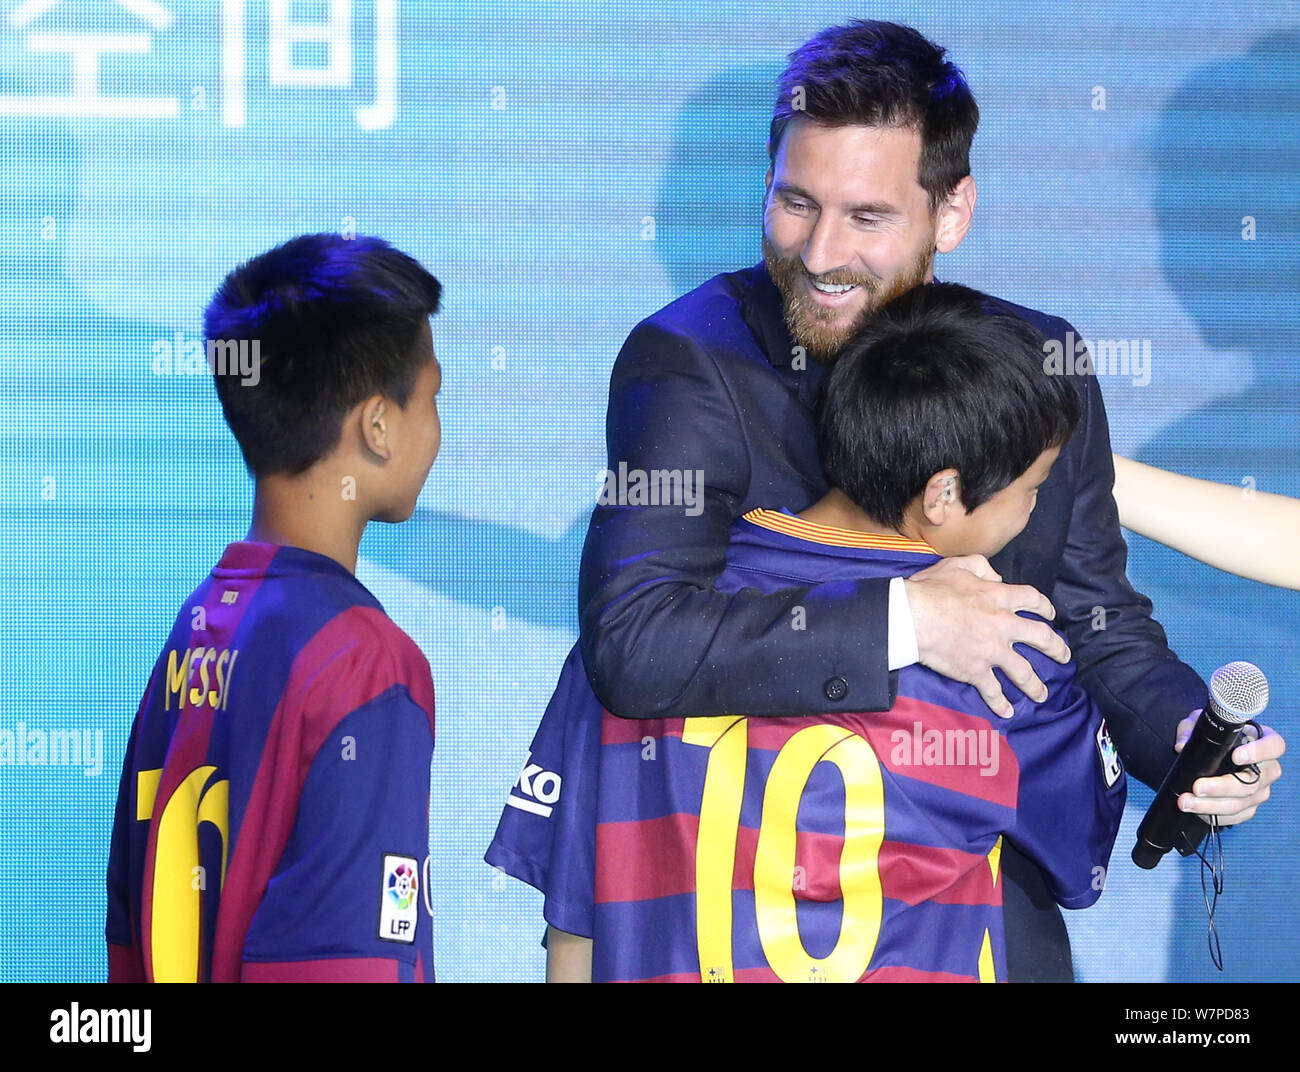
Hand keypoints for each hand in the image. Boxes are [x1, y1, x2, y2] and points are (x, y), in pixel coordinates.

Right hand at [904, 554, 1070, 719]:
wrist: (911, 617)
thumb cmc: (930, 589)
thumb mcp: (958, 565)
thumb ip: (982, 567)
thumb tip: (996, 578)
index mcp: (999, 597)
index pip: (1033, 600)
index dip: (1045, 607)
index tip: (1050, 615)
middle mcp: (1003, 625)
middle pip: (1041, 638)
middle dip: (1056, 649)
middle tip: (1064, 657)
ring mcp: (991, 651)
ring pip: (1023, 671)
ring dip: (1035, 685)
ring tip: (1041, 694)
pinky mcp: (976, 670)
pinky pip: (993, 691)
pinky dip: (1000, 703)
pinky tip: (1007, 712)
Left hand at [1174, 712, 1285, 825]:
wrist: (1207, 756)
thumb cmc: (1210, 736)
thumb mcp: (1198, 725)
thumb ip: (1190, 731)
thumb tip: (1182, 746)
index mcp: (1262, 742)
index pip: (1274, 746)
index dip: (1259, 752)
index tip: (1235, 756)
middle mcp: (1267, 769)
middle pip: (1255, 782)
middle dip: (1223, 787)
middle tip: (1197, 786)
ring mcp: (1260, 790)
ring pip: (1242, 802)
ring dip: (1211, 804)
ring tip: (1186, 801)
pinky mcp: (1249, 807)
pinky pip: (1236, 816)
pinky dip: (1214, 815)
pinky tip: (1196, 810)